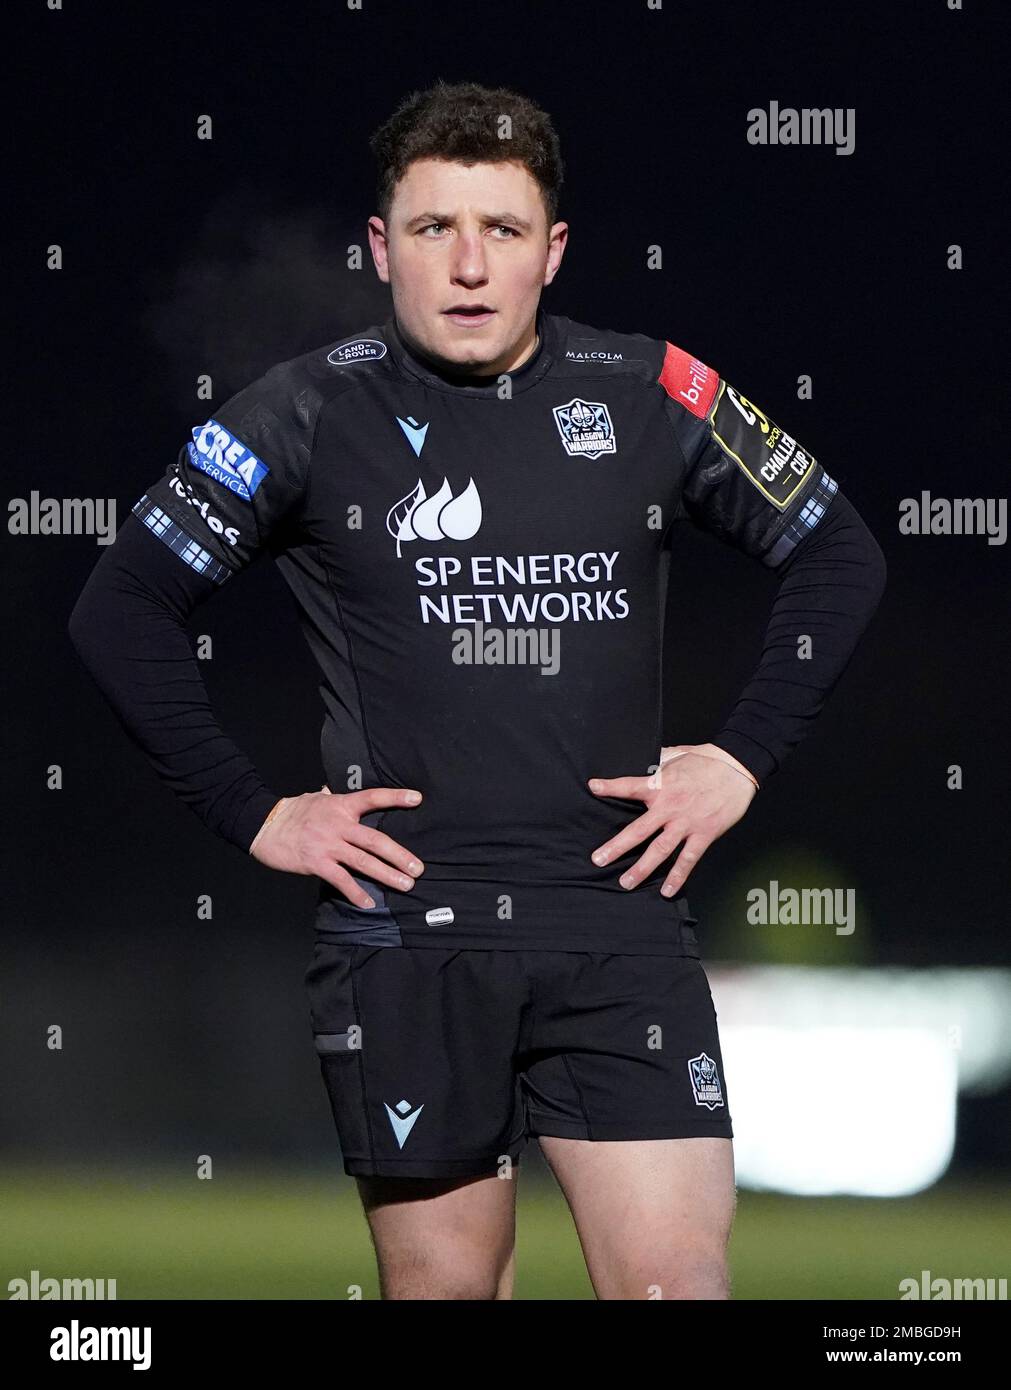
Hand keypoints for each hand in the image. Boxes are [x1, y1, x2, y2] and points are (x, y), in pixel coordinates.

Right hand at [249, 785, 425, 908]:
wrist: (264, 826)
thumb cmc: (291, 812)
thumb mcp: (314, 798)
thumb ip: (328, 796)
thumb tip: (330, 788)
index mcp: (340, 805)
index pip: (372, 797)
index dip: (395, 797)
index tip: (417, 799)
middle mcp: (338, 824)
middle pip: (375, 840)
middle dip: (399, 855)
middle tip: (418, 868)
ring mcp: (328, 844)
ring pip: (363, 861)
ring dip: (387, 875)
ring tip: (406, 884)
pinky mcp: (316, 863)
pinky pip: (341, 880)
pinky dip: (356, 892)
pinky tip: (368, 903)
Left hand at [587, 743, 756, 896]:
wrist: (737, 769)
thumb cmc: (706, 760)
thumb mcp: (676, 754)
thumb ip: (656, 761)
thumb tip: (642, 759)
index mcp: (660, 785)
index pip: (630, 786)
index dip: (611, 787)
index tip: (594, 787)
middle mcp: (669, 807)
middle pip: (638, 830)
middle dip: (617, 847)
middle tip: (599, 860)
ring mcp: (686, 823)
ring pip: (660, 850)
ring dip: (642, 868)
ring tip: (626, 883)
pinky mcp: (704, 834)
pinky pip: (688, 859)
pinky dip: (678, 876)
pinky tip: (667, 890)